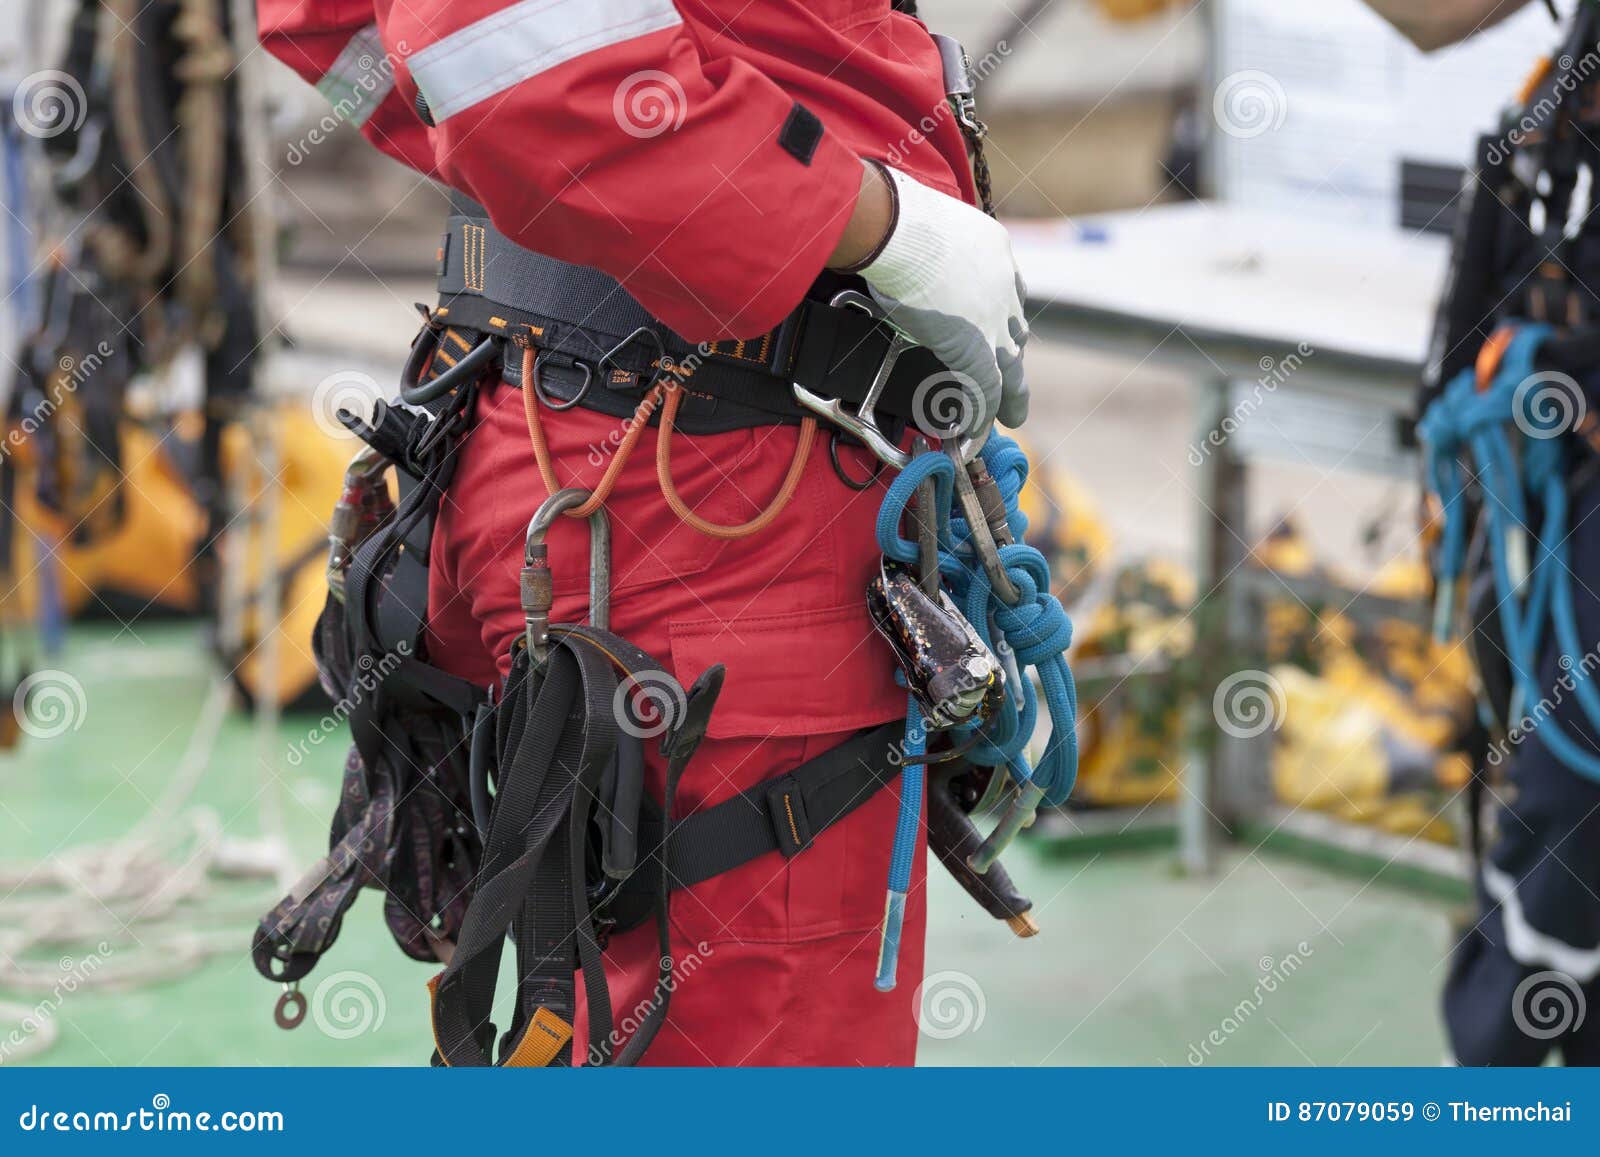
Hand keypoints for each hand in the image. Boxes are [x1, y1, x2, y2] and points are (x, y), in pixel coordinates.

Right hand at [832, 162, 1028, 433]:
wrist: (896, 227)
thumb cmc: (893, 217)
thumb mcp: (923, 228)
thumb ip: (922, 248)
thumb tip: (889, 246)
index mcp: (993, 248)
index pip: (1007, 290)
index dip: (1002, 317)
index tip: (999, 330)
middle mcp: (1003, 283)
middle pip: (1015, 331)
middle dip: (1014, 359)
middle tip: (1016, 383)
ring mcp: (994, 319)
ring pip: (1011, 366)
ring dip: (1011, 395)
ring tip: (1013, 417)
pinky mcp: (978, 349)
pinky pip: (987, 390)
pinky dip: (982, 415)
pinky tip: (975, 433)